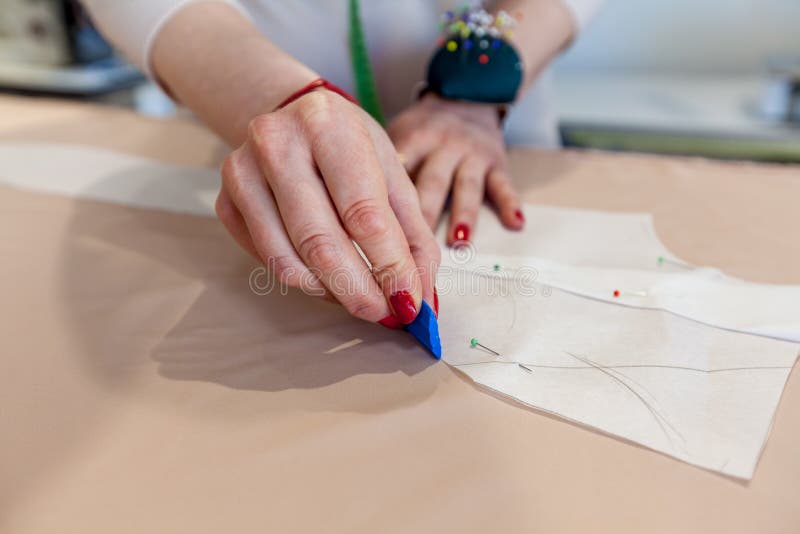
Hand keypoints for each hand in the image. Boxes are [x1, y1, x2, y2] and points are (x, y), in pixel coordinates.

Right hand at [216, 89, 439, 326]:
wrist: (292, 119)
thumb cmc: (349, 147)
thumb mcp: (391, 174)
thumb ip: (412, 235)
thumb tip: (419, 296)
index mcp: (328, 124)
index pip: (363, 212)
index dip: (390, 266)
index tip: (409, 300)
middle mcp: (277, 142)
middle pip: (320, 242)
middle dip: (358, 290)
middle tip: (384, 313)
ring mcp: (242, 173)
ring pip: (287, 261)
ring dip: (331, 292)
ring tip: (360, 297)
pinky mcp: (225, 202)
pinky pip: (266, 262)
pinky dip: (305, 281)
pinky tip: (328, 278)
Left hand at [388, 94, 524, 245]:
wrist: (466, 96)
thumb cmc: (422, 129)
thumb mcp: (399, 134)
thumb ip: (384, 166)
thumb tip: (358, 210)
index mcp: (414, 139)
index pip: (400, 170)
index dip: (389, 197)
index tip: (380, 226)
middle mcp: (443, 146)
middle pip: (432, 183)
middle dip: (425, 215)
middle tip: (414, 250)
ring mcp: (471, 154)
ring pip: (466, 187)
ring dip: (463, 215)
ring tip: (459, 243)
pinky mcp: (496, 162)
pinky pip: (504, 184)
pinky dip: (510, 204)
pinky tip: (515, 223)